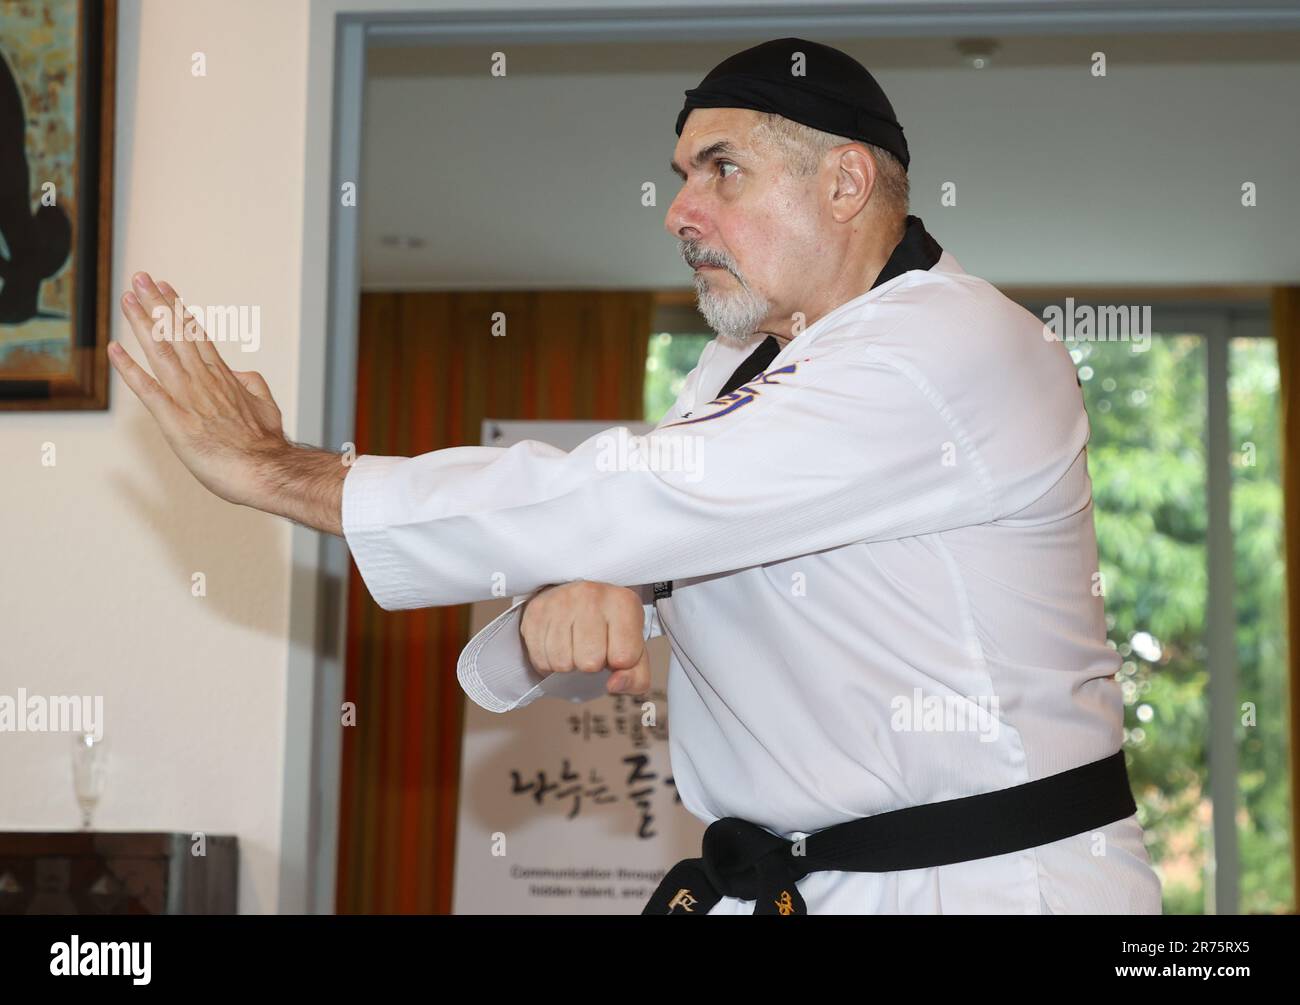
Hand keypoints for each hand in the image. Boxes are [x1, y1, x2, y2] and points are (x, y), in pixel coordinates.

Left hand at [109, 272, 288, 507]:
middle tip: (140, 278)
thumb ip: (251, 383)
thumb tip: (239, 370)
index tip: (165, 288)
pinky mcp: (174, 421)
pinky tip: (115, 350)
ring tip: (128, 298)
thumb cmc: (265, 444)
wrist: (265, 469)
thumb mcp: (266, 405)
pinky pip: (147, 390)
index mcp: (223, 377)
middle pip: (176, 334)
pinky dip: (129, 369)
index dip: (178, 309)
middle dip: (156, 304)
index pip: (196, 335)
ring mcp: (188, 398)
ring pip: (161, 352)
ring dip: (142, 323)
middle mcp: (203, 380)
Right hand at [520, 581, 650, 695]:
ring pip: (562, 663)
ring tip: (574, 647)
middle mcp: (592, 595)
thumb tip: (613, 685)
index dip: (618, 664)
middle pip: (590, 663)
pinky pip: (541, 659)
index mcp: (624, 603)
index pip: (624, 658)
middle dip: (592, 665)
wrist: (578, 600)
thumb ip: (636, 677)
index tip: (615, 649)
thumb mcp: (634, 651)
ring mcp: (561, 601)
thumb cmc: (609, 629)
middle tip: (592, 648)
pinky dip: (549, 661)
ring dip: (569, 664)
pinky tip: (558, 646)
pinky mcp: (537, 611)